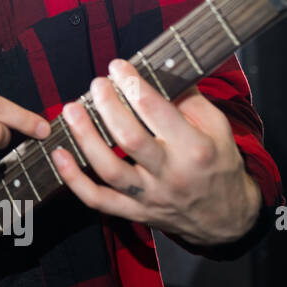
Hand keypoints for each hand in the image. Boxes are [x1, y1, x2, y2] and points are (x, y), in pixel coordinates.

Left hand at [51, 58, 260, 245]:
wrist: (227, 218)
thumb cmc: (218, 165)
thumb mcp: (219, 129)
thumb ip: (191, 101)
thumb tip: (161, 71)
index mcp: (194, 148)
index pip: (156, 111)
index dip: (132, 85)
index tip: (118, 67)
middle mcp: (171, 174)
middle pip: (129, 138)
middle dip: (107, 107)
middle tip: (96, 84)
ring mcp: (149, 196)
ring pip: (109, 169)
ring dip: (85, 137)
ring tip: (71, 110)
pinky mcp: (134, 211)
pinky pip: (97, 199)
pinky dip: (74, 180)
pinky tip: (59, 155)